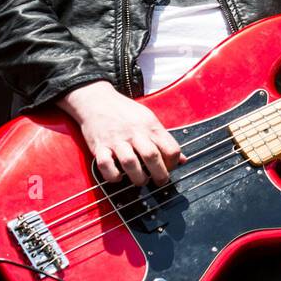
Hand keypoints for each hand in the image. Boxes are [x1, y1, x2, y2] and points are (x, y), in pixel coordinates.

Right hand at [56, 80, 186, 184]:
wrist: (97, 100)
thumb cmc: (125, 112)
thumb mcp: (149, 119)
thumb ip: (165, 140)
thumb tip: (183, 159)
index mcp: (150, 126)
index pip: (171, 148)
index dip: (174, 163)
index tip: (170, 168)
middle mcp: (135, 133)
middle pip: (152, 156)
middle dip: (160, 175)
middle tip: (160, 181)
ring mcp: (116, 140)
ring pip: (130, 163)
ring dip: (138, 178)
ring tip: (140, 180)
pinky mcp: (99, 146)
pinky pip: (106, 165)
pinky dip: (113, 175)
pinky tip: (118, 176)